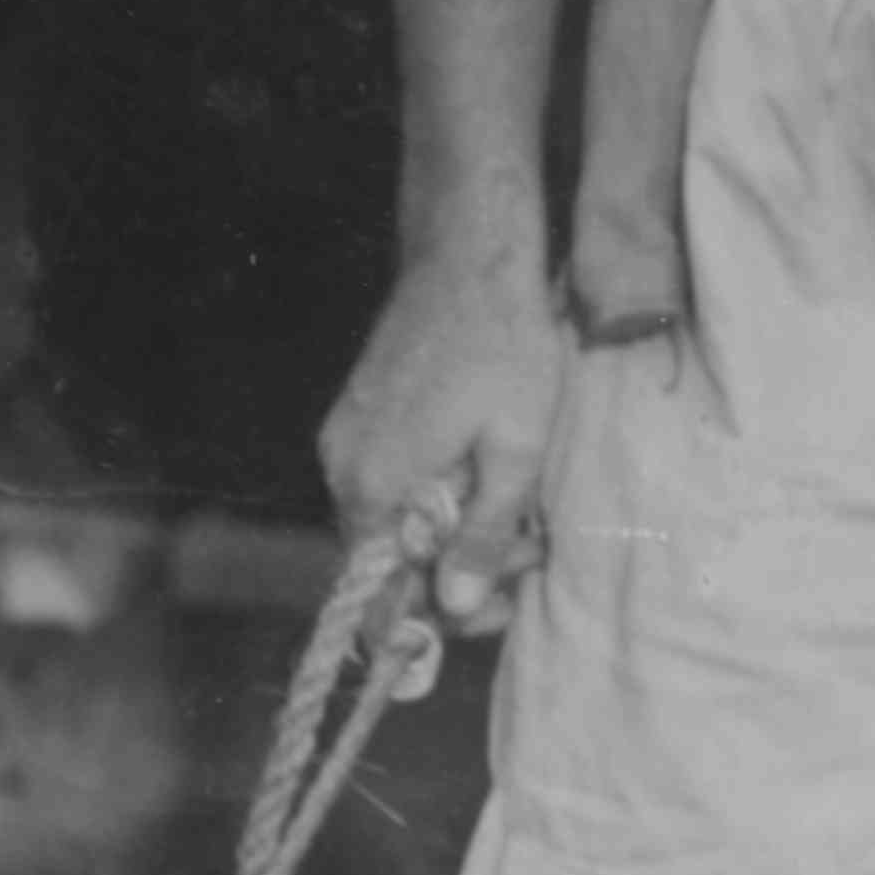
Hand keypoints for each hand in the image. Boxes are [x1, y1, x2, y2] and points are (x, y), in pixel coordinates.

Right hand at [317, 233, 574, 631]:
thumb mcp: (516, 448)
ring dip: (452, 528)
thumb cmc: (504, 344)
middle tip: (531, 543)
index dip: (438, 620)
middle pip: (389, 563)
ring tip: (518, 501)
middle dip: (459, 569)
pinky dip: (435, 491)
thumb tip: (452, 609)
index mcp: (377, 487)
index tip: (498, 605)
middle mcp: (344, 468)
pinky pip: (390, 481)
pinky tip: (484, 468)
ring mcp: (346, 438)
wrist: (471, 254)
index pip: (378, 599)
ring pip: (393, 520)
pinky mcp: (359, 414)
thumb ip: (483, 533)